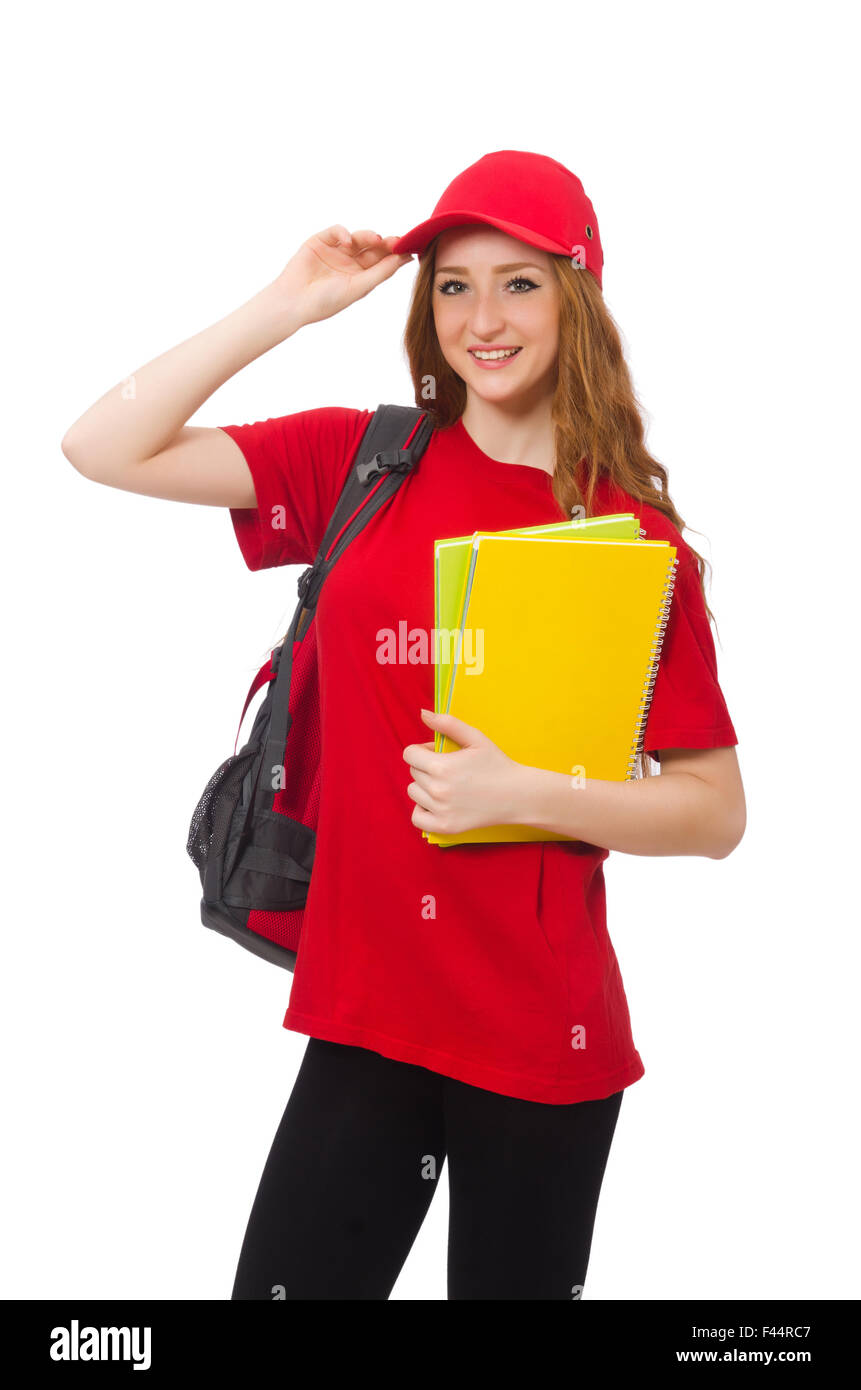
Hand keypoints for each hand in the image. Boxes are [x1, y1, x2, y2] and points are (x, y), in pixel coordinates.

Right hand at [272, 226, 412, 324]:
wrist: (294, 302)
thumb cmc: (326, 301)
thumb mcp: (358, 287)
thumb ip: (381, 272)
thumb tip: (404, 259)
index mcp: (361, 276)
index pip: (383, 261)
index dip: (396, 254)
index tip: (411, 249)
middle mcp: (350, 262)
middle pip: (373, 247)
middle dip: (386, 243)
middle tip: (398, 240)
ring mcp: (336, 250)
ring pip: (358, 237)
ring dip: (368, 236)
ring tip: (376, 239)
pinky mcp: (321, 241)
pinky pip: (337, 231)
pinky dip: (344, 233)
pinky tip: (347, 243)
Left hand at [402, 709, 523, 835]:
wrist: (517, 796)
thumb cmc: (497, 764)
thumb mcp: (476, 738)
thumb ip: (447, 724)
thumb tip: (422, 713)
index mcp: (442, 766)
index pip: (410, 754)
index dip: (422, 750)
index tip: (438, 753)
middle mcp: (438, 790)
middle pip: (413, 772)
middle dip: (426, 766)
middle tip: (450, 768)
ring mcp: (440, 811)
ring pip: (414, 792)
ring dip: (424, 786)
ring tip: (446, 785)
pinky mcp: (445, 826)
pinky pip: (417, 817)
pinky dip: (422, 809)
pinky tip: (437, 803)